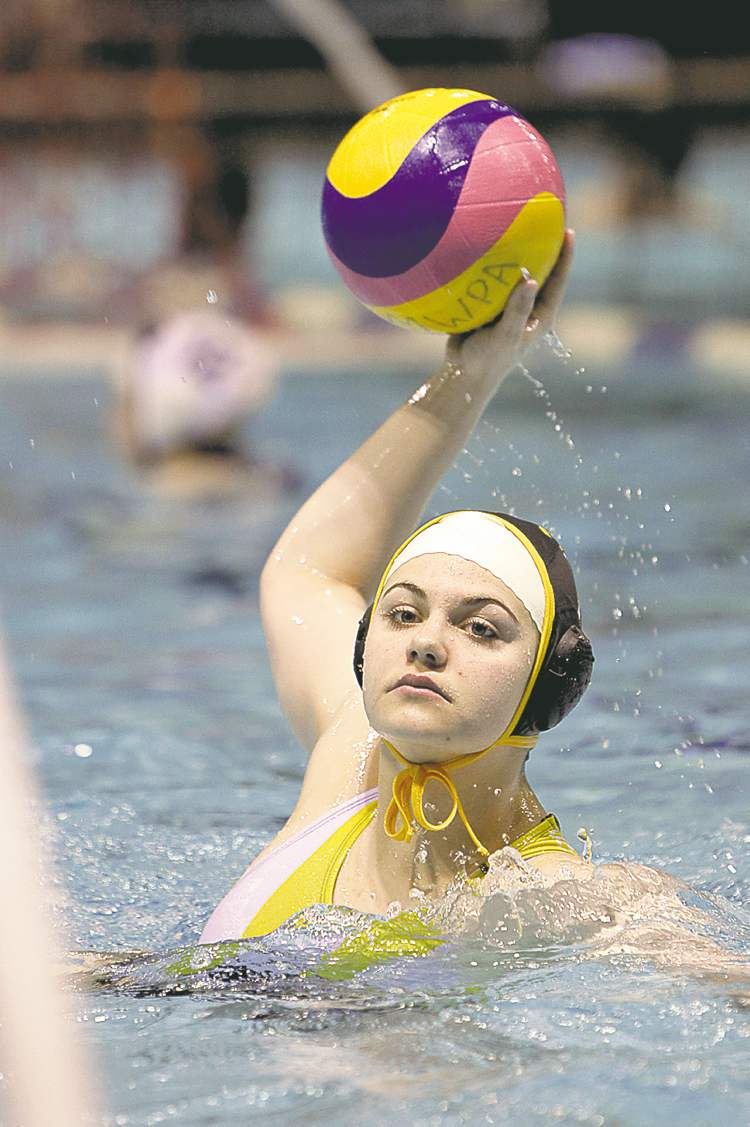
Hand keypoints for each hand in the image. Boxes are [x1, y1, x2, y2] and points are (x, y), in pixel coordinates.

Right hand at [446, 229, 574, 385]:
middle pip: (540, 271)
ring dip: (515, 252)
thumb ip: (517, 310)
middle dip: (543, 246)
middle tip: (543, 217)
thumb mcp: (505, 336)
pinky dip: (488, 264)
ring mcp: (507, 306)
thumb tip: (531, 280)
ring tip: (513, 223)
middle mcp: (527, 308)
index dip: (565, 255)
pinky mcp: (487, 306)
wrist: (461, 375)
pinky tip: (480, 244)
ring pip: (514, 274)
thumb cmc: (488, 361)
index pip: (557, 280)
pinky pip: (490, 280)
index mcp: (540, 315)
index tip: (568, 230)